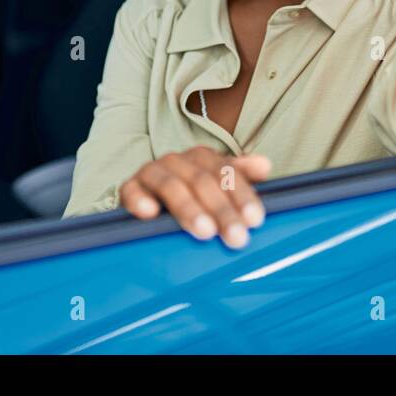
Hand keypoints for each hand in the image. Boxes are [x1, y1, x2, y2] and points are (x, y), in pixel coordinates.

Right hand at [119, 146, 270, 247]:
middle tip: (236, 237)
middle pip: (203, 182)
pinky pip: (132, 192)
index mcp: (203, 158)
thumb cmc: (191, 196)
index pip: (227, 173)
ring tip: (205, 231)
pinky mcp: (130, 188)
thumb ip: (241, 177)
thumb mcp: (218, 186)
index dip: (242, 196)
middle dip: (222, 211)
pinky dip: (140, 200)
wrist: (147, 198)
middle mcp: (178, 161)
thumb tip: (265, 165)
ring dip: (189, 208)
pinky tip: (151, 214)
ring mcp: (153, 172)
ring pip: (172, 186)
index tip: (255, 220)